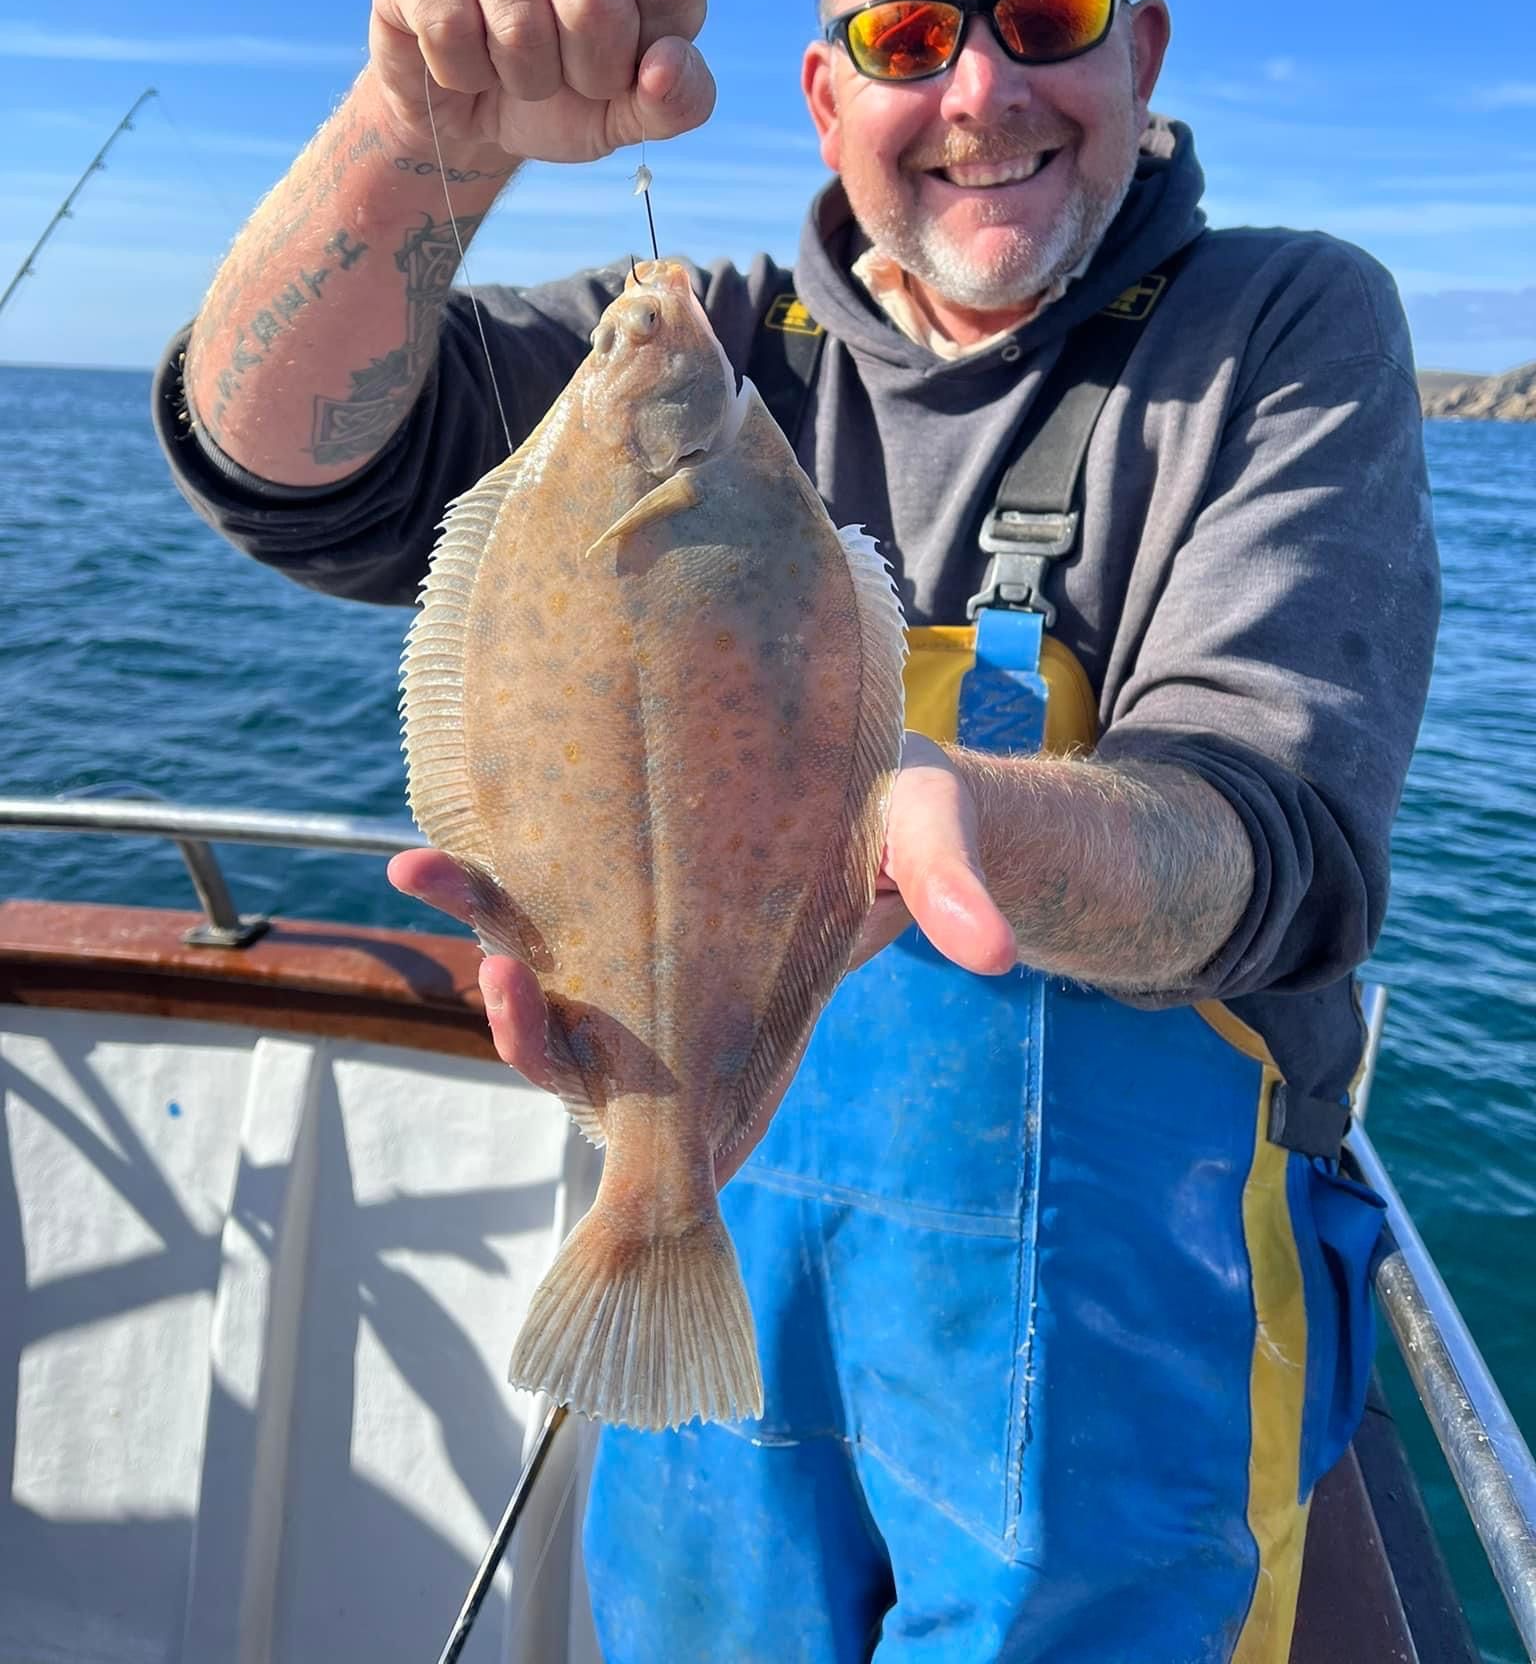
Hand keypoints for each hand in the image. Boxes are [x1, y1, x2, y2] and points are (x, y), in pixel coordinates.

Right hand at [369, 0, 715, 166]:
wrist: (471, 117)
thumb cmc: (570, 97)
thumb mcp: (638, 112)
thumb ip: (681, 98)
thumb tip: (665, 67)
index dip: (652, 45)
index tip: (629, 59)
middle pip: (595, 0)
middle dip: (588, 73)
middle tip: (571, 75)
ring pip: (518, 24)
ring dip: (524, 79)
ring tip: (516, 66)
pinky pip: (449, 31)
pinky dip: (462, 76)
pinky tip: (464, 59)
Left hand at [387, 737, 1013, 1179]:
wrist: (880, 773)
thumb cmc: (910, 819)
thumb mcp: (933, 839)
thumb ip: (952, 887)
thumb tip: (990, 950)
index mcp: (757, 1018)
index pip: (673, 1102)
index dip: (612, 1099)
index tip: (585, 1070)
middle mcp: (686, 997)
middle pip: (586, 1053)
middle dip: (529, 1027)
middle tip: (501, 973)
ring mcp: (648, 946)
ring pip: (550, 979)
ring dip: (484, 938)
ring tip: (427, 872)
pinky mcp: (622, 888)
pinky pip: (544, 904)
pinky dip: (490, 883)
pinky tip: (438, 844)